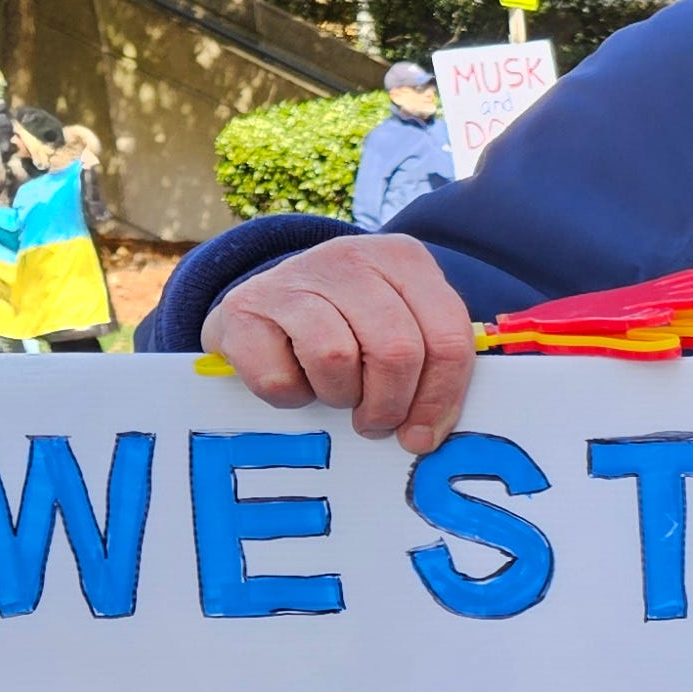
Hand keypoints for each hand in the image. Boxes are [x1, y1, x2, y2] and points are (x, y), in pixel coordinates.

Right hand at [200, 236, 474, 453]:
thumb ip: (433, 364)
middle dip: (390, 404)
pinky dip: (291, 396)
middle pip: (396, 351)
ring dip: (340, 396)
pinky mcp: (244, 307)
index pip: (447, 337)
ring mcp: (293, 276)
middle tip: (376, 422)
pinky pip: (279, 378)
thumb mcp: (402, 327)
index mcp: (403, 260)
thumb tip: (431, 432)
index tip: (423, 434)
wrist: (264, 305)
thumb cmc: (347, 327)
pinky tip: (294, 377)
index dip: (440, 397)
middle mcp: (350, 256)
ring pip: (336, 359)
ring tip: (336, 392)